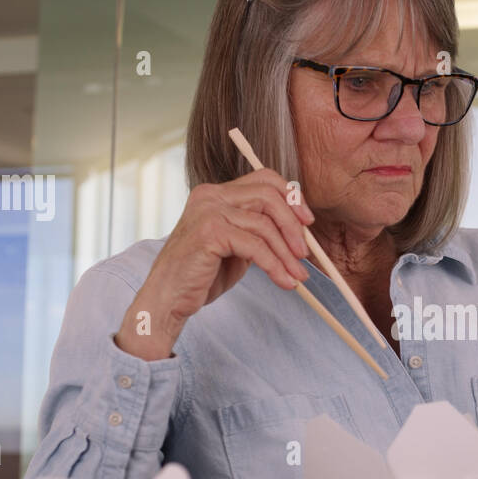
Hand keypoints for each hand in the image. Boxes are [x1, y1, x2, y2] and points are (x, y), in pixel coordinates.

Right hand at [116, 168, 313, 359]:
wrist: (169, 298)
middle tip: (306, 254)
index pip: (265, 179)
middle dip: (293, 226)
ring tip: (298, 276)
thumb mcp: (237, 246)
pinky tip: (284, 281)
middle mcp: (211, 195)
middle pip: (269, 196)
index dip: (292, 198)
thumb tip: (301, 232)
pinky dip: (274, 265)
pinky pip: (255, 246)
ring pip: (264, 225)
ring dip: (287, 254)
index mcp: (217, 193)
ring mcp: (208, 211)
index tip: (308, 222)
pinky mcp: (209, 232)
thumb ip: (259, 231)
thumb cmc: (202, 274)